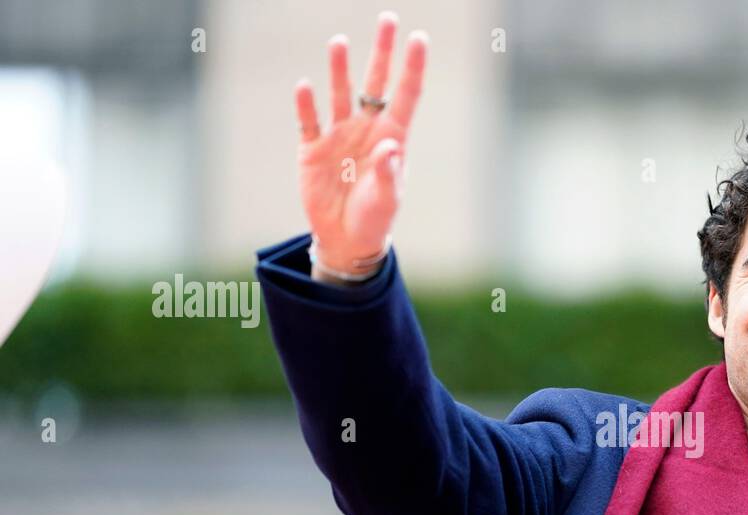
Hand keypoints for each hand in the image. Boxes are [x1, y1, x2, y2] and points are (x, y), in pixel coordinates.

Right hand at [294, 12, 426, 276]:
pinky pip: (308, 121)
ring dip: (340, 69)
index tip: (419, 38)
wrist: (345, 238)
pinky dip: (306, 105)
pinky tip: (305, 86)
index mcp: (391, 137)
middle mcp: (366, 129)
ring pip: (340, 94)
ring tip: (339, 42)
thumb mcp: (387, 199)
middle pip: (375, 83)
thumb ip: (389, 172)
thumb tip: (390, 145)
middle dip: (381, 52)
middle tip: (387, 19)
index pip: (405, 95)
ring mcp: (338, 135)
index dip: (412, 67)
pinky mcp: (312, 148)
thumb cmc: (374, 218)